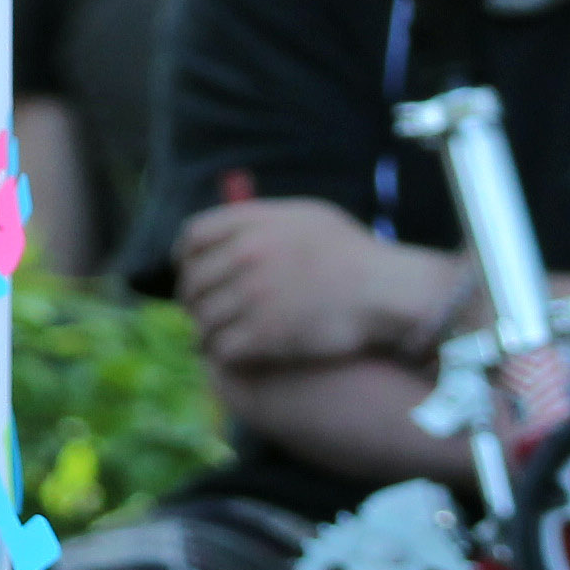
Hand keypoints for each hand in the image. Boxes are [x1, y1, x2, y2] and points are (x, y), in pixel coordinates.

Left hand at [170, 195, 458, 372]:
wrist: (385, 291)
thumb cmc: (353, 254)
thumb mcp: (307, 216)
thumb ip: (265, 219)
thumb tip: (233, 227)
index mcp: (254, 223)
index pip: (194, 236)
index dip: (184, 256)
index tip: (188, 270)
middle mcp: (247, 255)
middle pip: (194, 280)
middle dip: (193, 297)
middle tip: (202, 310)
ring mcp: (254, 296)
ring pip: (203, 318)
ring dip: (206, 329)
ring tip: (216, 335)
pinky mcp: (265, 335)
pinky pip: (222, 347)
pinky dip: (222, 352)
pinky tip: (233, 353)